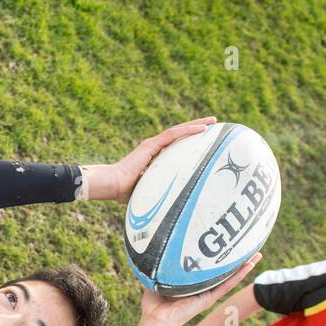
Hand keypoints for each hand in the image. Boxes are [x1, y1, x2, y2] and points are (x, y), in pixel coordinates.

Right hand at [82, 117, 215, 202]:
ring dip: (197, 125)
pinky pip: (173, 135)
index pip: (175, 145)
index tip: (204, 139)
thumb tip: (173, 204)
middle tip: (213, 124)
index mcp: (154, 157)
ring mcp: (152, 145)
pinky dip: (188, 130)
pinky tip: (202, 128)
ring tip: (213, 121)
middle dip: (197, 128)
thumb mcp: (150, 190)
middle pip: (179, 134)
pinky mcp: (151, 145)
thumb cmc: (125, 193)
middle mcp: (154, 148)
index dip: (189, 140)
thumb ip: (160, 191)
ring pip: (179, 131)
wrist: (112, 186)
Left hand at [136, 253, 262, 325]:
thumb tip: (150, 252)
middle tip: (247, 246)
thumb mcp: (155, 280)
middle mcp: (203, 289)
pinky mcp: (210, 298)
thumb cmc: (153, 306)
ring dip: (244, 266)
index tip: (223, 246)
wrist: (156, 320)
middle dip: (234, 260)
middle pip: (223, 272)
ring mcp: (208, 294)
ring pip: (230, 277)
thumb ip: (157, 268)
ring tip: (257, 253)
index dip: (215, 259)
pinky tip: (250, 264)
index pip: (207, 270)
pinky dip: (240, 274)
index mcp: (191, 286)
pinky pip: (228, 283)